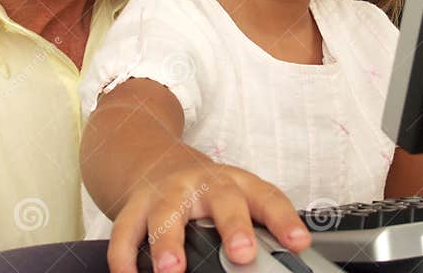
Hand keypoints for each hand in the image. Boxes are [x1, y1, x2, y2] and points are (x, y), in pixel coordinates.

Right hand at [106, 160, 310, 272]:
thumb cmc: (205, 191)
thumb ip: (256, 225)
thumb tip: (286, 258)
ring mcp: (167, 193)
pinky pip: (125, 231)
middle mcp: (203, 184)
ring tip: (172, 270)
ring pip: (167, 213)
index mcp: (236, 184)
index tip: (298, 242)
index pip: (266, 197)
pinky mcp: (135, 206)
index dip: (284, 220)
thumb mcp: (235, 197)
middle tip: (242, 254)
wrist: (156, 160)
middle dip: (233, 227)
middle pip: (222, 199)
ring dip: (168, 242)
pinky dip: (124, 256)